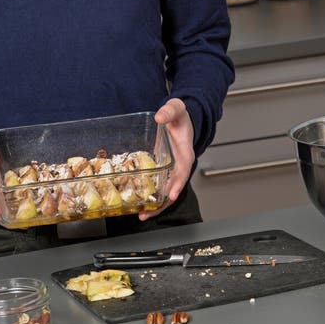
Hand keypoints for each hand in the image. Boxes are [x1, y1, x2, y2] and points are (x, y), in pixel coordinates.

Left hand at [139, 97, 194, 220]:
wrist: (180, 119)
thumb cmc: (180, 116)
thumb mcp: (177, 108)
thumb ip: (169, 111)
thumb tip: (160, 116)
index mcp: (185, 152)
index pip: (183, 170)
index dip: (178, 183)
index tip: (172, 195)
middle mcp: (179, 165)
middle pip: (174, 188)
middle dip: (163, 203)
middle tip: (148, 213)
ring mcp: (171, 169)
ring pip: (166, 191)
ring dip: (156, 205)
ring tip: (141, 215)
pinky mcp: (163, 169)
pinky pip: (158, 184)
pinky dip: (151, 195)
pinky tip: (139, 203)